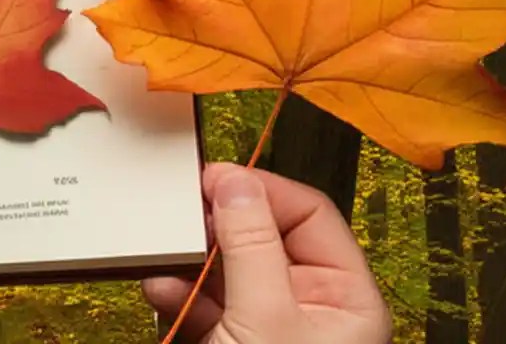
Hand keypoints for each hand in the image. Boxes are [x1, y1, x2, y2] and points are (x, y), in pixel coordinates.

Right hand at [143, 163, 390, 343]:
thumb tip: (235, 181)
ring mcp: (269, 328)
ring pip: (228, 268)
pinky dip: (179, 291)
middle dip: (219, 224)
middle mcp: (311, 307)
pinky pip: (205, 303)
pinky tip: (159, 286)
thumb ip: (250, 244)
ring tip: (163, 248)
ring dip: (191, 257)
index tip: (214, 177)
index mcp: (346, 297)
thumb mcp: (264, 318)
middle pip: (264, 236)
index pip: (310, 215)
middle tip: (181, 208)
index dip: (263, 190)